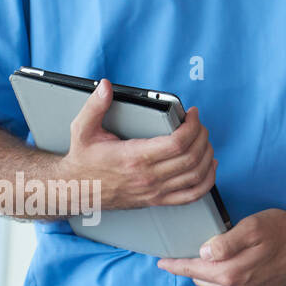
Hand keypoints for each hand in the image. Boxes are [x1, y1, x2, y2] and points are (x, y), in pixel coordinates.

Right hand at [61, 79, 216, 210]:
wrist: (75, 191)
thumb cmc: (82, 161)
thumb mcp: (82, 131)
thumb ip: (95, 107)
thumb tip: (105, 86)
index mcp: (133, 158)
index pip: (177, 143)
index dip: (192, 126)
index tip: (193, 114)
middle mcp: (148, 176)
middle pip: (191, 157)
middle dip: (202, 136)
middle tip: (199, 124)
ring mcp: (154, 191)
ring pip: (195, 175)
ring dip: (207, 155)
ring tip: (204, 140)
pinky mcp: (157, 200)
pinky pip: (192, 195)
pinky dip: (207, 181)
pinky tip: (209, 167)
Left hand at [157, 208, 285, 285]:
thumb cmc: (283, 230)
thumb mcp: (253, 226)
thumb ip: (225, 241)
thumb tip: (202, 252)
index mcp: (232, 273)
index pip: (193, 270)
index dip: (176, 265)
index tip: (162, 262)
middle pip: (203, 281)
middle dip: (195, 269)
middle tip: (192, 255)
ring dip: (211, 278)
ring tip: (214, 262)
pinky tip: (234, 273)